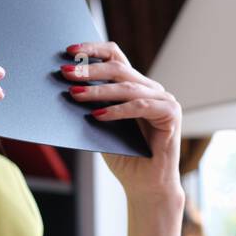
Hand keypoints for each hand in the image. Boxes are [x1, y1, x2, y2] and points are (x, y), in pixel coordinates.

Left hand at [61, 40, 184, 235]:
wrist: (145, 185)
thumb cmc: (123, 156)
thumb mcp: (100, 126)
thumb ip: (91, 105)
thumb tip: (64, 87)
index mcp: (135, 86)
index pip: (115, 57)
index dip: (93, 50)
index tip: (68, 50)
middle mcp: (151, 88)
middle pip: (119, 68)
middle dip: (89, 69)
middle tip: (66, 72)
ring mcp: (163, 99)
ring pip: (127, 87)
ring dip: (98, 90)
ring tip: (74, 94)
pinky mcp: (170, 114)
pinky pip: (141, 106)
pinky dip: (117, 111)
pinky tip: (97, 115)